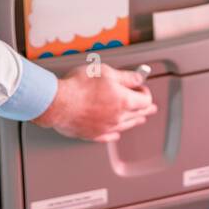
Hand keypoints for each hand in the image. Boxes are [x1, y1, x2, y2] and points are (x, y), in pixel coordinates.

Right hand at [34, 65, 156, 141]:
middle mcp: (118, 117)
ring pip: (126, 126)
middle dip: (145, 109)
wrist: (58, 103)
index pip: (145, 100)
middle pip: (138, 115)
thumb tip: (139, 79)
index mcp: (124, 101)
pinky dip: (115, 134)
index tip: (142, 89)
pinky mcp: (93, 134)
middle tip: (150, 108)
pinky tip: (116, 133)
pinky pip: (109, 137)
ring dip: (134, 121)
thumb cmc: (79, 86)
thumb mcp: (106, 72)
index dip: (145, 93)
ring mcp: (106, 128)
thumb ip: (126, 77)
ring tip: (139, 120)